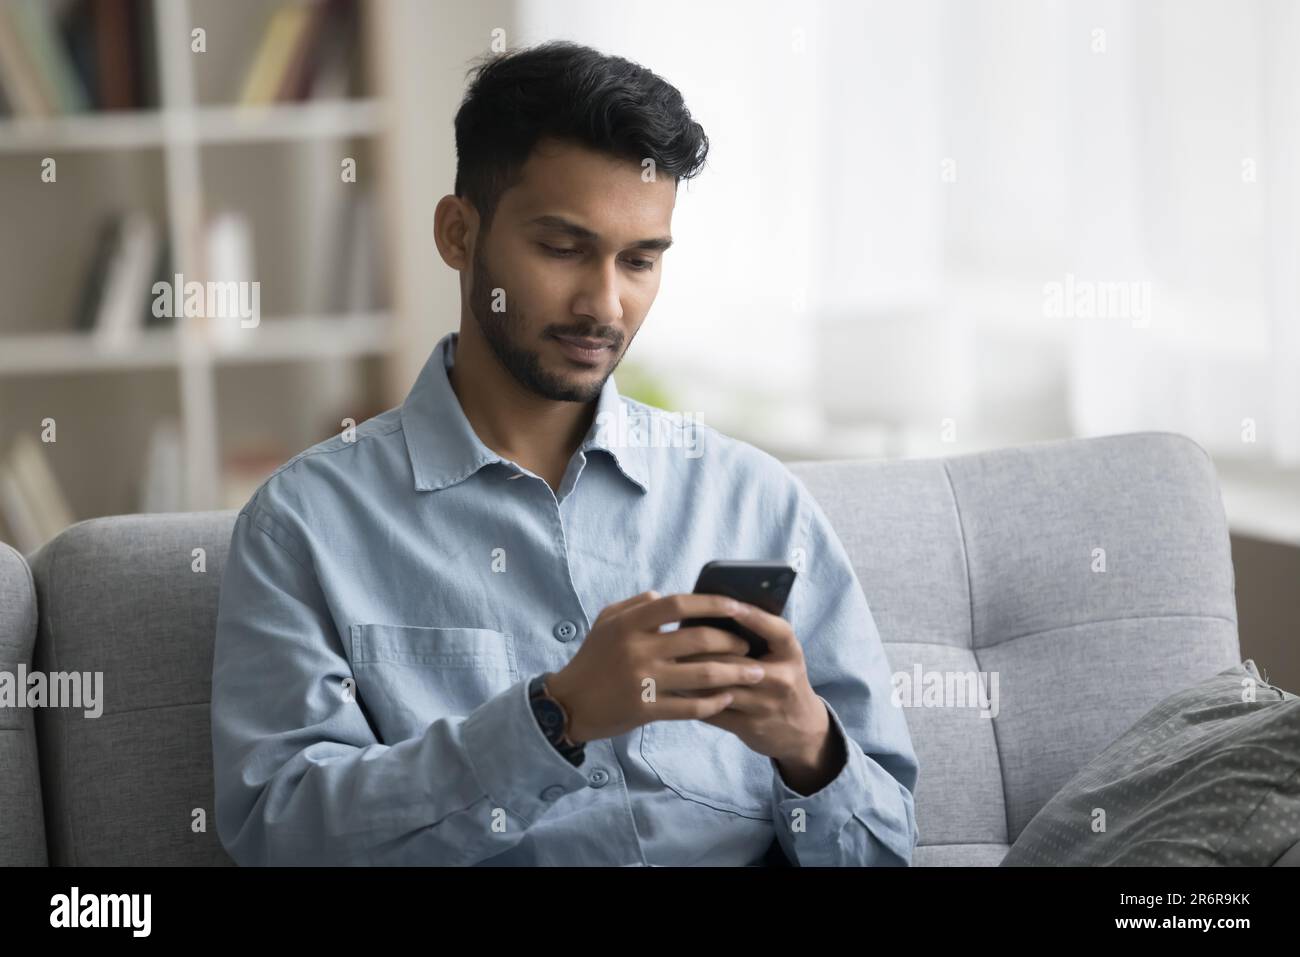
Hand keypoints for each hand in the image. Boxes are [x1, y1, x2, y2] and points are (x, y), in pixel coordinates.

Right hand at [546, 591, 765, 743]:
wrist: (569, 704)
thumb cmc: (592, 659)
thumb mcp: (606, 622)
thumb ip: (637, 605)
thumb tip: (667, 595)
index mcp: (629, 623)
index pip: (677, 604)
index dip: (711, 603)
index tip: (736, 606)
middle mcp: (637, 649)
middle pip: (698, 639)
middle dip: (732, 642)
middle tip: (749, 645)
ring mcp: (643, 681)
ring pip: (702, 675)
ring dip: (734, 674)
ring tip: (754, 673)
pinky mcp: (646, 709)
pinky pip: (690, 707)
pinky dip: (713, 703)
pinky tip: (728, 699)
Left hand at [681, 603, 844, 790]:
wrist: (803, 730)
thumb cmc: (783, 679)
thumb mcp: (784, 655)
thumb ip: (761, 632)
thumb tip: (716, 606)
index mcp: (791, 653)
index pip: (774, 629)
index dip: (750, 615)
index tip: (723, 602)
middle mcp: (781, 679)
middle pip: (733, 660)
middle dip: (700, 649)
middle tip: (673, 637)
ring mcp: (765, 705)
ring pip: (719, 686)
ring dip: (690, 675)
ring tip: (669, 662)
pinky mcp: (750, 727)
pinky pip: (713, 711)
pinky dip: (692, 699)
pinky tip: (676, 688)